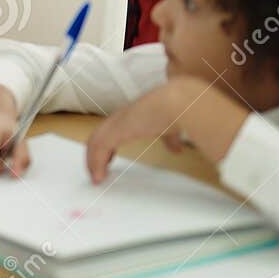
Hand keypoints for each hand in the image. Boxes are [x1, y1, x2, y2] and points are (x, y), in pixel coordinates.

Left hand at [85, 78, 246, 182]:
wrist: (182, 102)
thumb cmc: (184, 110)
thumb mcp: (177, 126)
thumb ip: (172, 137)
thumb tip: (175, 150)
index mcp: (140, 112)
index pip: (119, 125)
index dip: (113, 139)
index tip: (111, 154)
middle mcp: (127, 115)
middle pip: (104, 131)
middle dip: (99, 149)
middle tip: (98, 166)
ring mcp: (120, 121)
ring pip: (97, 139)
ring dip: (94, 158)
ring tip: (96, 174)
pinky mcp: (117, 130)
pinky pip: (99, 147)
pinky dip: (95, 162)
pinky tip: (98, 175)